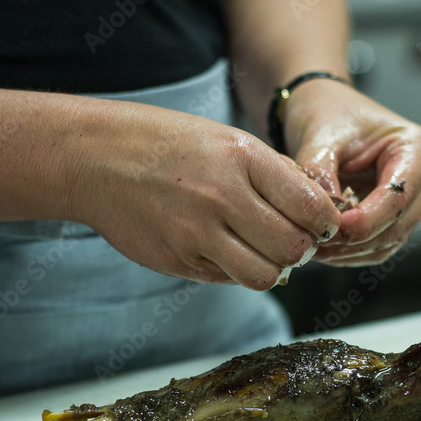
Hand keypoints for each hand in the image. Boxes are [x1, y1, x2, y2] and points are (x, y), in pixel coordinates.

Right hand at [66, 102, 340, 289]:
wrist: (94, 158)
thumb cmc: (166, 144)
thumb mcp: (226, 140)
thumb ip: (274, 173)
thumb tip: (319, 207)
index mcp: (242, 158)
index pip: (312, 207)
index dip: (326, 222)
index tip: (321, 224)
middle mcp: (222, 196)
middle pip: (292, 248)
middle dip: (302, 250)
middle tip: (293, 242)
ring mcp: (197, 233)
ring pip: (264, 275)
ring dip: (272, 269)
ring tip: (264, 253)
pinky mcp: (178, 260)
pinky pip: (227, 280)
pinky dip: (236, 272)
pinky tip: (226, 250)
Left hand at [281, 80, 420, 265]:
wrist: (329, 114)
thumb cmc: (332, 114)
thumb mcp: (321, 137)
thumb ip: (319, 174)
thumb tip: (323, 214)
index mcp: (419, 149)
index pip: (397, 197)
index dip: (364, 220)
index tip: (329, 228)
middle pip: (396, 226)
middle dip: (353, 240)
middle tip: (313, 240)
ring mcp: (417, 202)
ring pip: (387, 242)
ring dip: (349, 251)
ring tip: (313, 245)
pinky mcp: (399, 218)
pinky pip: (378, 246)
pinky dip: (350, 252)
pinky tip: (324, 246)